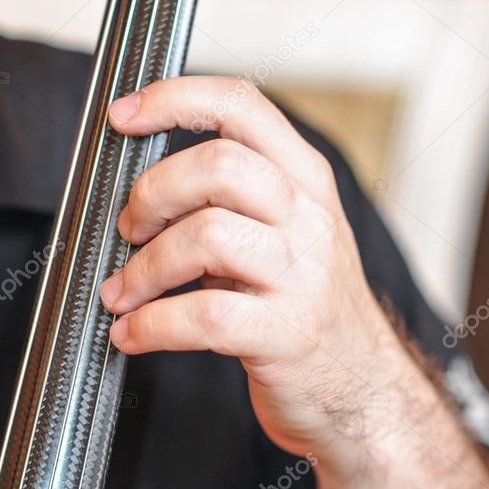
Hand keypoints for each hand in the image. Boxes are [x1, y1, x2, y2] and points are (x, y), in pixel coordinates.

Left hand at [101, 77, 407, 464]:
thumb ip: (230, 197)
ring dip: (144, 267)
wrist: (365, 389)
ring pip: (206, 236)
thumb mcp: (286, 231)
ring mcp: (304, 276)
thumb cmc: (306, 303)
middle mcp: (309, 216)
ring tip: (123, 292)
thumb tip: (140, 186)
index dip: (174, 99)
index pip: (242, 105)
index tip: (124, 115)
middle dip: (152, 193)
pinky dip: (151, 325)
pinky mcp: (288, 334)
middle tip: (130, 228)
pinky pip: (202, 316)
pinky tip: (133, 334)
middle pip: (218, 164)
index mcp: (304, 178)